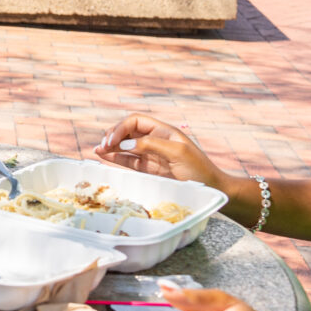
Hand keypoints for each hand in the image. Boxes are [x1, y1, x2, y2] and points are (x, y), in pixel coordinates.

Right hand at [94, 113, 225, 188]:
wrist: (212, 189)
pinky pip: (129, 161)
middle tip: (103, 146)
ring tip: (97, 150)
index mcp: (163, 131)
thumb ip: (151, 145)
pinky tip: (105, 157)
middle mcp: (155, 140)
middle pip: (127, 131)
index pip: (135, 121)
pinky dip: (116, 158)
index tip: (112, 141)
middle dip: (113, 135)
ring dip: (111, 146)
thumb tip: (125, 145)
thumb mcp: (178, 152)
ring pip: (125, 146)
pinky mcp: (149, 170)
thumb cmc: (199, 170)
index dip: (121, 128)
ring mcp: (151, 155)